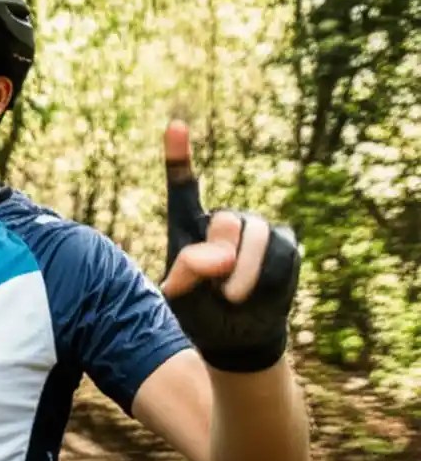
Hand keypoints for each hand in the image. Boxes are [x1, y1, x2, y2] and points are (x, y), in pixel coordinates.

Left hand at [160, 119, 301, 371]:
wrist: (237, 336)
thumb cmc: (201, 314)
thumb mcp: (180, 298)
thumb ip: (188, 272)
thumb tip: (219, 254)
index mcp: (188, 226)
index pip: (183, 187)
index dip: (179, 156)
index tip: (176, 125)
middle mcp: (224, 220)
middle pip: (225, 222)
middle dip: (222, 258)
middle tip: (217, 288)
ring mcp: (256, 228)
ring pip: (255, 237)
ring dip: (243, 276)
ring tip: (233, 298)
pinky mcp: (284, 242)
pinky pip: (280, 255)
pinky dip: (266, 281)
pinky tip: (257, 295)